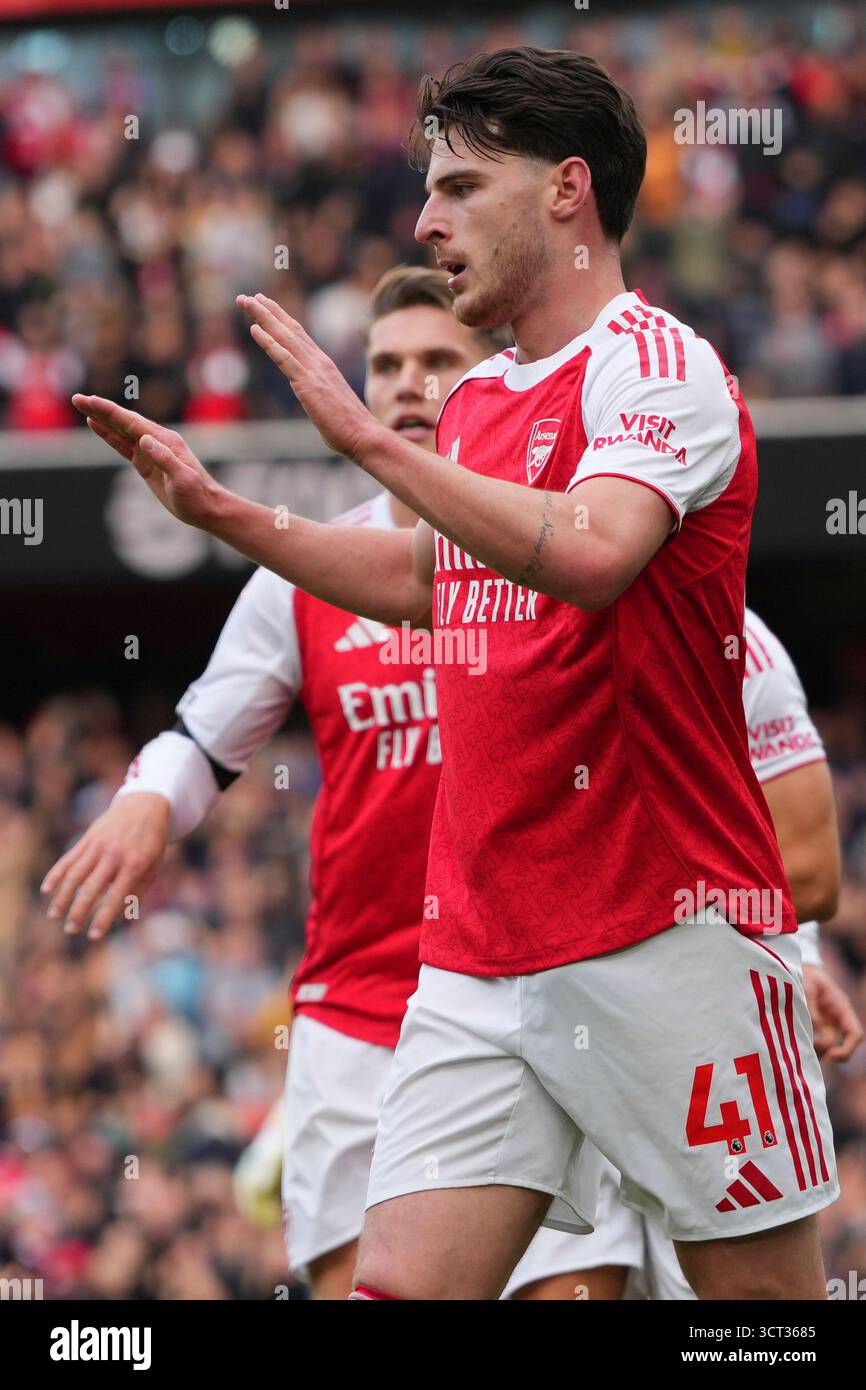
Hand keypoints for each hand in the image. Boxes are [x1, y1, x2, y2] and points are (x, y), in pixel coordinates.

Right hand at [41, 793, 170, 939]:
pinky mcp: (87, 838)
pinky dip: (56, 874)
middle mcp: (114, 855)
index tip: (94, 936)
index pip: (116, 897)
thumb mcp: (154, 865)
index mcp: (135, 864)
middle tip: (71, 929)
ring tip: (53, 915)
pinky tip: (46, 890)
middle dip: (79, 911)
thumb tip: (120, 917)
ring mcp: (98, 846)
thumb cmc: (152, 841)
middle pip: (90, 888)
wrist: (145, 804)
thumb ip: (138, 891)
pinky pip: (68, 859)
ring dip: (62, 897)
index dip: (104, 918)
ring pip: (75, 874)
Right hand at [71, 395, 228, 529]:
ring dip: (101, 419)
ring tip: (82, 406)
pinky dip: (109, 435)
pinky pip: (124, 445)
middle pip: (123, 421)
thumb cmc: (197, 495)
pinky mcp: (146, 463)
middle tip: (76, 398)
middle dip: (100, 409)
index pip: (131, 423)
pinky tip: (97, 426)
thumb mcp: (183, 479)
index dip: (109, 412)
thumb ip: (165, 459)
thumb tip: (144, 439)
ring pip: (121, 430)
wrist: (206, 508)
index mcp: (164, 441)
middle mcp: (157, 441)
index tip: (90, 401)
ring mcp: (151, 451)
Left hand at [237, 293, 382, 462]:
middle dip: (267, 311)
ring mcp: (314, 370)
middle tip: (246, 298)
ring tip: (245, 302)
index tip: (265, 306)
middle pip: (289, 329)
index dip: (281, 319)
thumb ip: (320, 400)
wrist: (364, 435)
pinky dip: (268, 342)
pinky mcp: (308, 383)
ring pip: (284, 336)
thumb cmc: (349, 429)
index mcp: (324, 366)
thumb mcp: (330, 407)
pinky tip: (254, 329)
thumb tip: (319, 408)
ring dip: (263, 317)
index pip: (299, 336)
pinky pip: (284, 357)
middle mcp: (319, 362)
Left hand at [803, 963, 863, 1062]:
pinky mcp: (812, 1030)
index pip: (855, 1034)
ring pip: (825, 1049)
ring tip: (794, 1044)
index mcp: (841, 1008)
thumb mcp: (808, 984)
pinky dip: (804, 1047)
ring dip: (813, 1051)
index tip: (830, 1055)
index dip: (847, 1048)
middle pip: (840, 1048)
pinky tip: (791, 1043)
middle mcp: (836, 1021)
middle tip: (804, 1048)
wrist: (796, 971)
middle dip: (824, 1051)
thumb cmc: (805, 976)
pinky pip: (812, 1045)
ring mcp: (825, 1027)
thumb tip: (815, 1026)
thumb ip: (810, 1003)